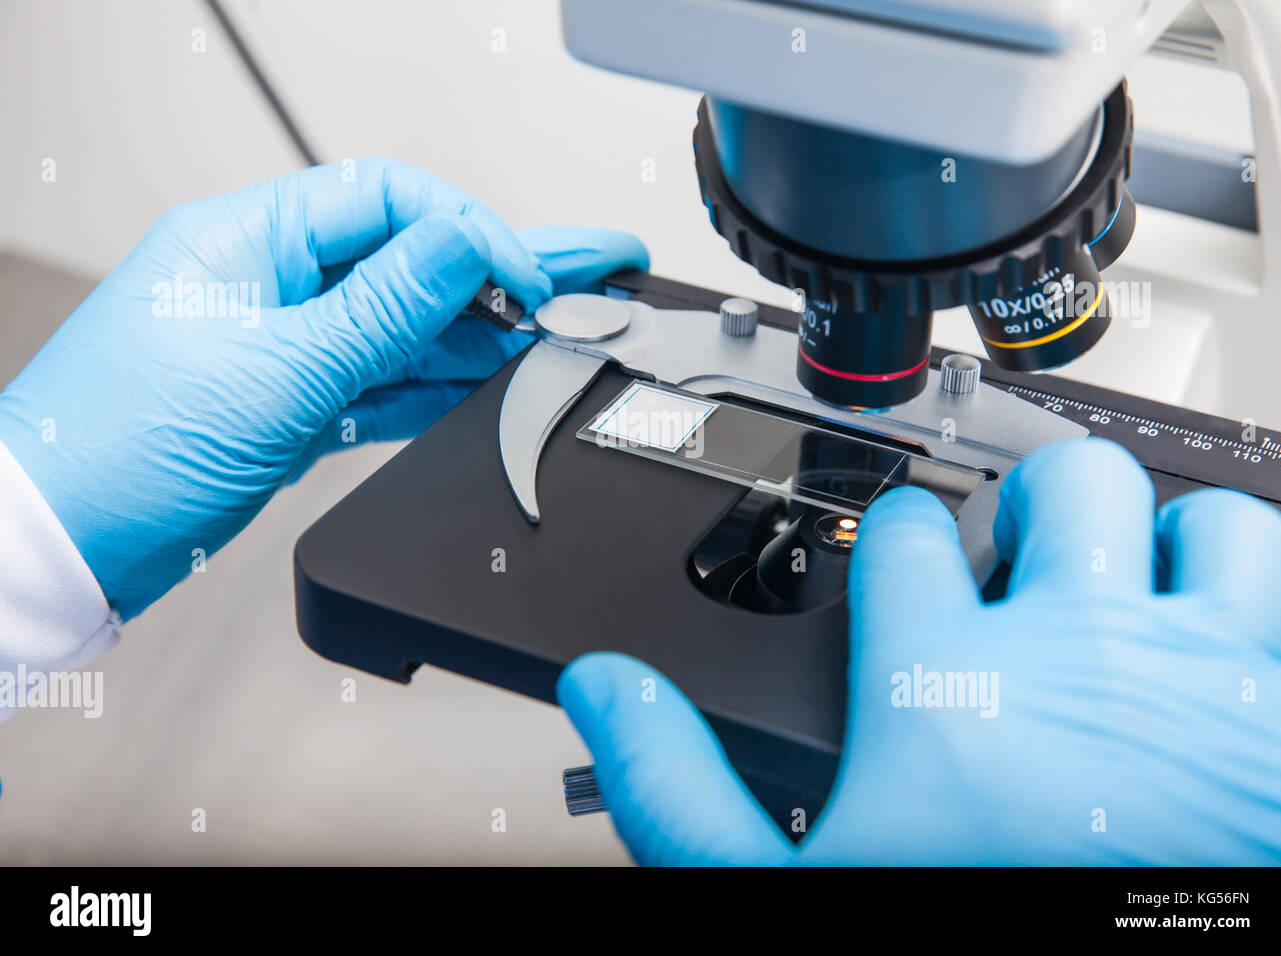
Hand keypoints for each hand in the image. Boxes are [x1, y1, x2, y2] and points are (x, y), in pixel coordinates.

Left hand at [0, 158, 646, 618]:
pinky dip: (440, 384)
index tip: (529, 277)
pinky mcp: (294, 404)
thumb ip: (386, 309)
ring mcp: (286, 345)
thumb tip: (469, 246)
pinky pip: (386, 382)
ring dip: (484, 330)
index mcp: (251, 239)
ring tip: (564, 325)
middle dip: (506, 265)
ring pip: (408, 326)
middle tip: (595, 267)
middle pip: (414, 259)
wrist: (62, 546)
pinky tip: (495, 378)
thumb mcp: (279, 368)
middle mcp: (273, 282)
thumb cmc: (121, 450)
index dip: (473, 232)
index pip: (391, 201)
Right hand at [558, 438, 1280, 863]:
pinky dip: (1267, 621)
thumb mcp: (785, 893)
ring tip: (1146, 600)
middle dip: (1040, 510)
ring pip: (1212, 528)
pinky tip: (1234, 675)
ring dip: (1175, 548)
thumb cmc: (973, 950)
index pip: (907, 535)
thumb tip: (607, 692)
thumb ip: (678, 794)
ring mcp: (1208, 685)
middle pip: (1065, 487)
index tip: (906, 556)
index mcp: (949, 685)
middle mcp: (1084, 657)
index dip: (899, 532)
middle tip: (1028, 566)